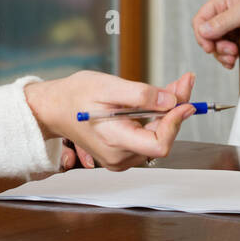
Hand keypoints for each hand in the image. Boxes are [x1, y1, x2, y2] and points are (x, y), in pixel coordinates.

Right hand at [25, 71, 196, 170]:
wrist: (54, 108)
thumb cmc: (75, 96)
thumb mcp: (107, 87)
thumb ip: (140, 95)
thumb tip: (170, 101)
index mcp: (114, 142)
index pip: (159, 144)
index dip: (175, 123)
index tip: (184, 101)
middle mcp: (119, 157)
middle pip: (162, 139)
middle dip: (175, 110)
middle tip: (183, 82)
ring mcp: (121, 158)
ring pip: (158, 138)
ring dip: (168, 113)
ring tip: (173, 88)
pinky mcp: (123, 152)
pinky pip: (148, 137)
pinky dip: (158, 118)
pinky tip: (160, 100)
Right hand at [191, 0, 239, 69]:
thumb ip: (223, 22)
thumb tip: (202, 31)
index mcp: (220, 2)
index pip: (200, 20)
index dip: (202, 36)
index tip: (210, 48)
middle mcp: (221, 13)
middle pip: (207, 36)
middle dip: (217, 47)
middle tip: (231, 52)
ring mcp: (228, 25)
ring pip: (215, 44)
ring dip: (223, 54)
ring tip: (234, 56)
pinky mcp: (236, 35)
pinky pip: (225, 48)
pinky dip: (228, 56)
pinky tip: (234, 59)